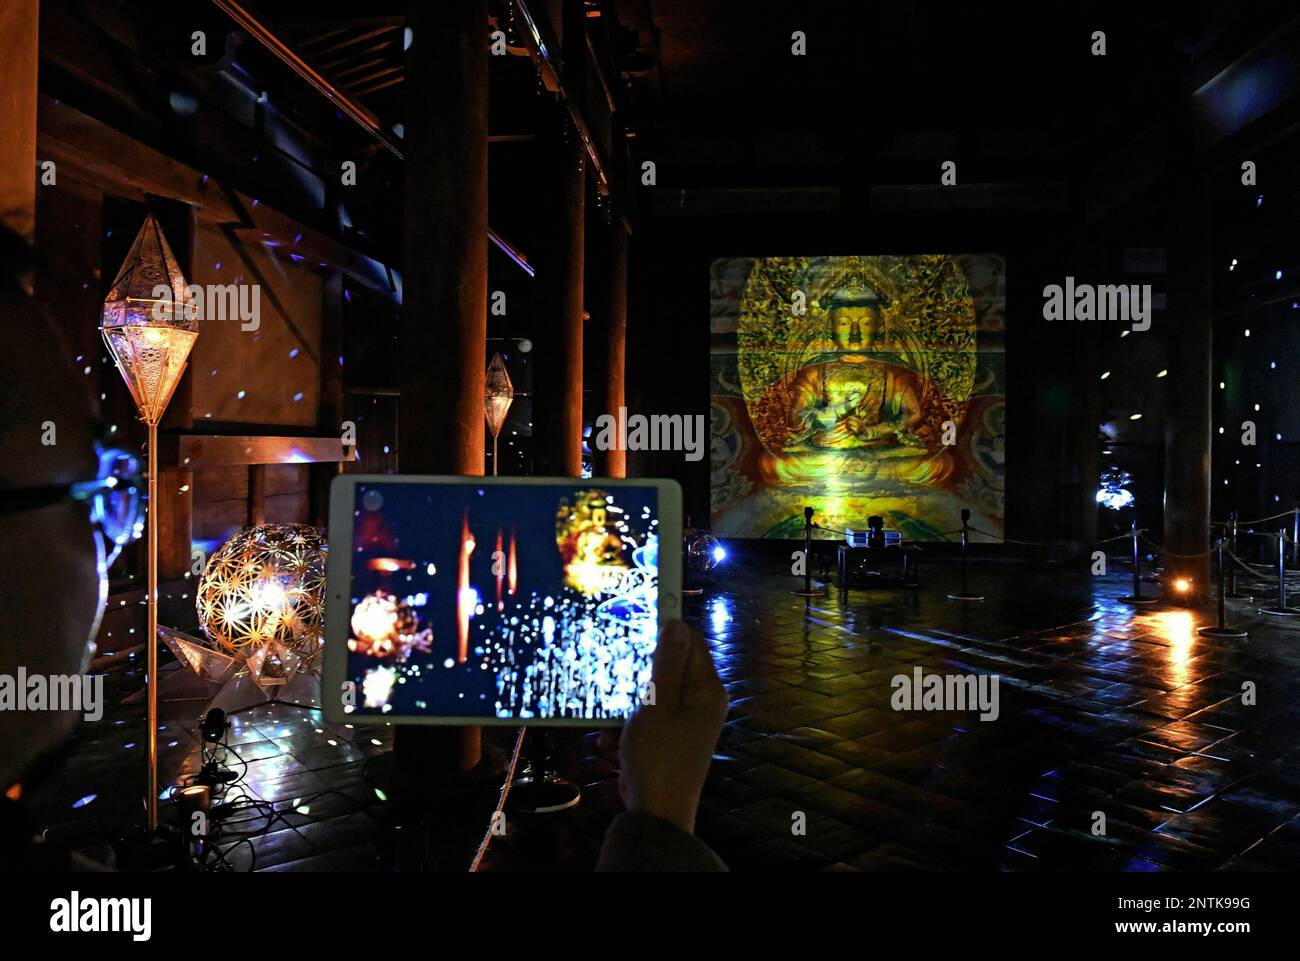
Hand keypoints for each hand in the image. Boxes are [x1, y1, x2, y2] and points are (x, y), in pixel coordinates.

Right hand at [617, 621, 727, 833]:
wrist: (656, 814)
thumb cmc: (659, 757)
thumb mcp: (657, 704)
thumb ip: (666, 664)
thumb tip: (675, 624)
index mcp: (707, 690)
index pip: (690, 642)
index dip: (664, 631)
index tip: (634, 624)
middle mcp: (702, 703)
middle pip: (668, 669)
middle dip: (637, 678)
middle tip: (615, 682)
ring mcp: (686, 723)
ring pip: (651, 695)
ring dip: (626, 708)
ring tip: (613, 731)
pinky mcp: (669, 739)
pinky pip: (647, 720)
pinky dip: (627, 729)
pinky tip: (612, 746)